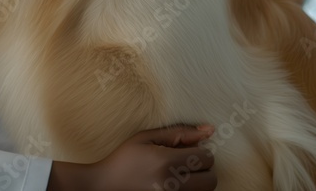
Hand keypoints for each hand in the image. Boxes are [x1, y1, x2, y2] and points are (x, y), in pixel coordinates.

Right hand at [46, 124, 216, 190]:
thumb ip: (180, 133)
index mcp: (166, 163)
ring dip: (199, 181)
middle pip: (210, 179)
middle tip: (186, 163)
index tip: (188, 150)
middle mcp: (172, 185)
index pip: (206, 158)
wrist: (104, 185)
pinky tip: (175, 183)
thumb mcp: (147, 138)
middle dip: (202, 169)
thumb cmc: (124, 158)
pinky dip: (190, 190)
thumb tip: (209, 130)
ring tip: (180, 174)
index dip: (200, 151)